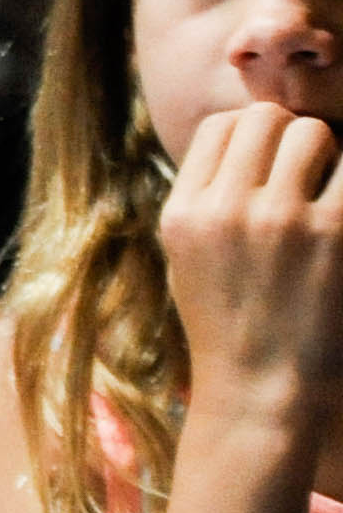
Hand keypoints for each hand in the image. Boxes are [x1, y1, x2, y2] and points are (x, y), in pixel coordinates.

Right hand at [158, 99, 342, 430]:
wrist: (265, 394)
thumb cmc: (231, 328)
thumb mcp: (187, 261)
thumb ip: (208, 200)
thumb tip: (251, 141)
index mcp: (184, 214)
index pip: (221, 126)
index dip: (253, 136)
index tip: (271, 167)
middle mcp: (226, 210)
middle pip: (269, 118)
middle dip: (295, 138)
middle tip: (311, 178)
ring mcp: (282, 221)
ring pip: (316, 134)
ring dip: (332, 157)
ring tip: (330, 198)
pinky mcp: (338, 233)